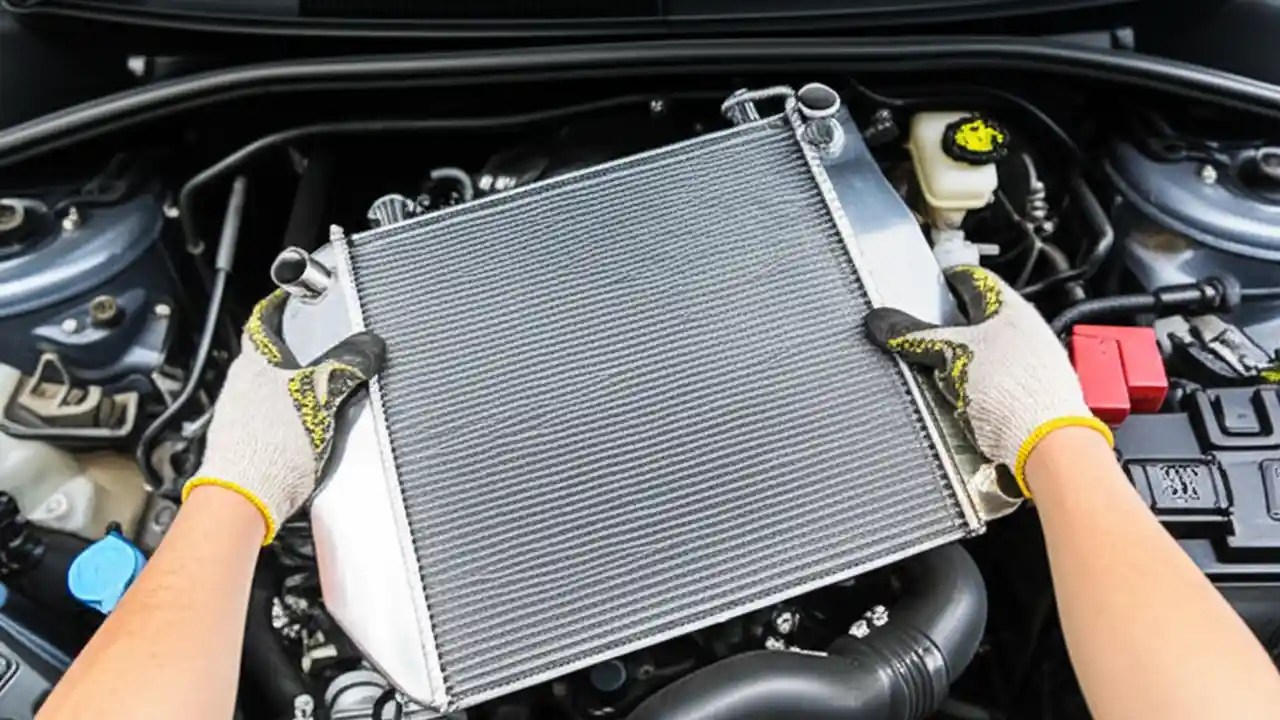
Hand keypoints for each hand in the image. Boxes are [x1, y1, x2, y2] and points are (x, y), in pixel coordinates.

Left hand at [185, 290, 384, 542]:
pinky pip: (269, 417)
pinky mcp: (244, 441)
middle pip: (268, 354)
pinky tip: (305, 431)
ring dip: (291, 386)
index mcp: (254, 361)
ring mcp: (239, 414)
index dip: (279, 305)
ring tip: (320, 392)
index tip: (291, 298)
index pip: (264, 319)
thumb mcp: (322, 394)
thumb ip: (347, 364)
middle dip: (294, 351)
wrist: (245, 499)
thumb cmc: (272, 445)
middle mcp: (240, 383)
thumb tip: (369, 345)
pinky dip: (287, 416)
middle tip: (321, 349)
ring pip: (268, 387)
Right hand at [864, 265, 1110, 497]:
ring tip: (939, 372)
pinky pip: (993, 383)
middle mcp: (1027, 331)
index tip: (928, 286)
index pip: (974, 279)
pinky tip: (962, 399)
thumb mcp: (950, 355)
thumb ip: (914, 336)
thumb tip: (882, 321)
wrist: (1047, 444)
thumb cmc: (1013, 390)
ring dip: (963, 360)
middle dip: (950, 327)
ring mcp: (1031, 364)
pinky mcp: (1028, 395)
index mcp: (1011, 307)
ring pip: (986, 352)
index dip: (946, 280)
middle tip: (922, 333)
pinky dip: (974, 387)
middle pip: (979, 318)